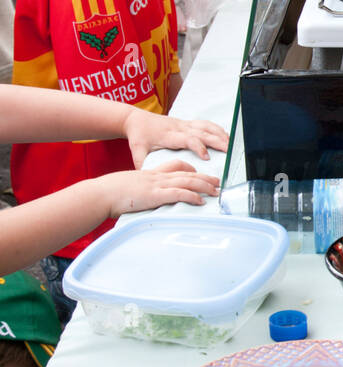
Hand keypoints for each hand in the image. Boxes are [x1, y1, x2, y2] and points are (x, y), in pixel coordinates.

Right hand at [101, 162, 220, 216]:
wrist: (101, 194)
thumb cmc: (110, 193)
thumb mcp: (128, 187)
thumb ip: (139, 190)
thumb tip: (141, 198)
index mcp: (150, 173)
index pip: (174, 165)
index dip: (189, 168)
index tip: (198, 172)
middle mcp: (156, 177)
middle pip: (186, 173)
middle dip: (204, 177)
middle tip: (217, 181)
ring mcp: (156, 185)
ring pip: (186, 182)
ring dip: (204, 186)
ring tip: (215, 190)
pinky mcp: (155, 195)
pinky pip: (178, 194)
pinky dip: (191, 196)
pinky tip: (200, 201)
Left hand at [123, 110, 228, 167]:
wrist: (136, 120)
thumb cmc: (138, 136)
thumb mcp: (137, 151)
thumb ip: (141, 164)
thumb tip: (144, 178)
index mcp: (169, 135)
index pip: (188, 139)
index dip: (198, 147)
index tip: (206, 157)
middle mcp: (179, 128)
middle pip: (202, 132)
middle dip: (217, 141)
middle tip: (228, 150)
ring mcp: (183, 124)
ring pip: (206, 127)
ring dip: (219, 134)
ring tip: (231, 143)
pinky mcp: (186, 123)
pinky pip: (204, 124)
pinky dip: (216, 129)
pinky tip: (224, 135)